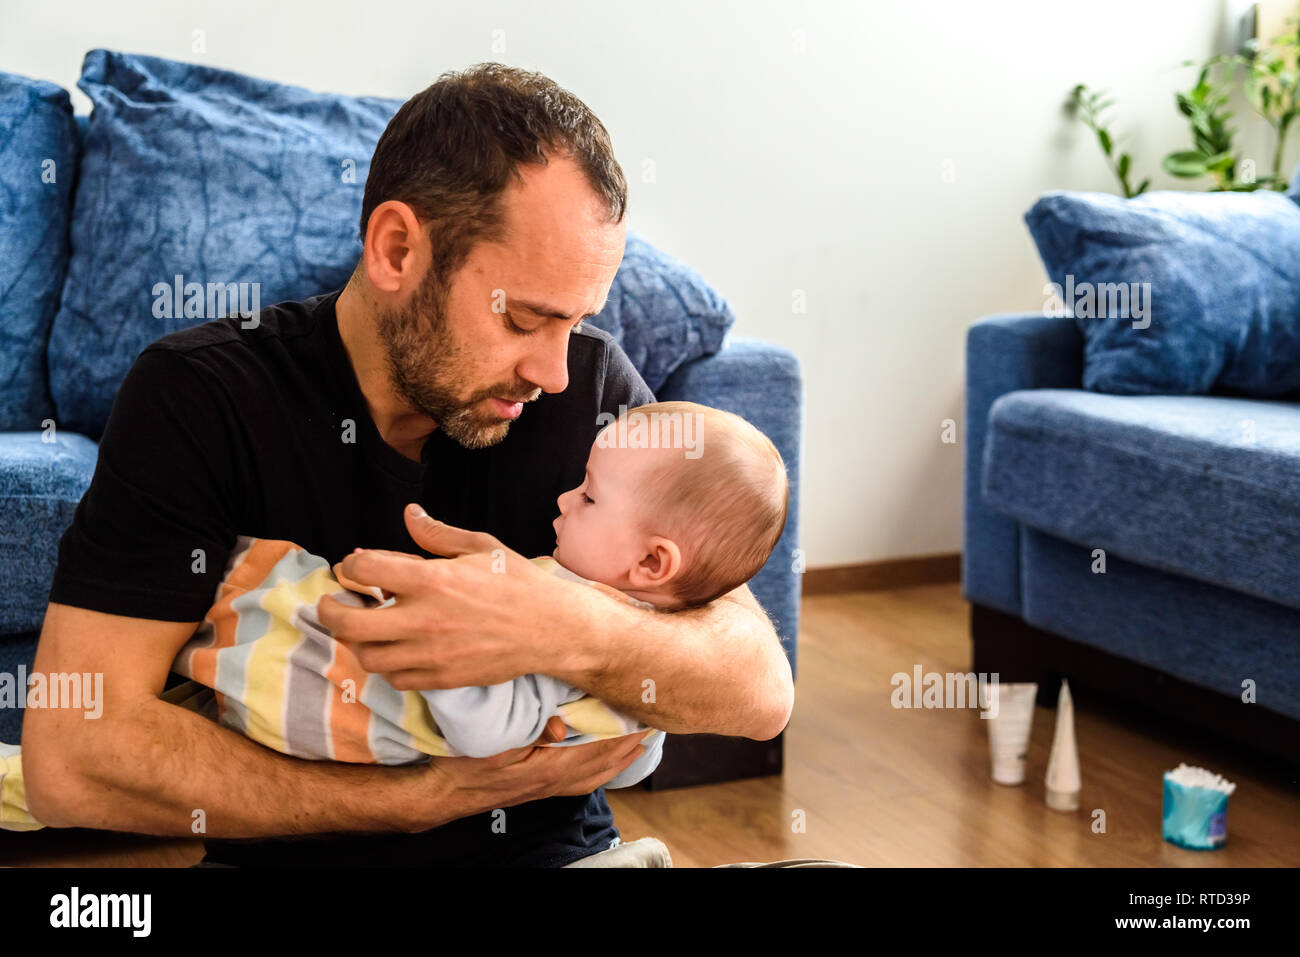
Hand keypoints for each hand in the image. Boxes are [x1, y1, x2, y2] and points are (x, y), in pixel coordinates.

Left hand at [316, 504, 594, 689]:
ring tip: (368, 627)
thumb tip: (409, 514)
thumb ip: (437, 534)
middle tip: (335, 603)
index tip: (354, 566)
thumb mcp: (481, 546)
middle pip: (349, 623)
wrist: (551, 629)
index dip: (351, 565)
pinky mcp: (441, 678)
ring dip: (358, 641)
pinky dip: (386, 664)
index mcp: (433, 579)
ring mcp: (431, 653)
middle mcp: (424, 619)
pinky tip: (395, 649)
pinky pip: (394, 678)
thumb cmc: (518, 583)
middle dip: (331, 611)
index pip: (364, 568)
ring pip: (367, 656)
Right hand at [414, 725, 647, 829]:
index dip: (623, 730)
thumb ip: (529, 732)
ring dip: (621, 757)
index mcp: (550, 767)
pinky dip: (603, 770)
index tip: (643, 712)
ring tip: (641, 740)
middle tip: (652, 719)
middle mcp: (557, 780)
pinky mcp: (542, 788)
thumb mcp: (494, 742)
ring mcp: (550, 787)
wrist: (447, 793)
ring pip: (598, 773)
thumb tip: (562, 724)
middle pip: (605, 761)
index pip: (598, 747)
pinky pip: (584, 781)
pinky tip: (608, 764)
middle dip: (631, 741)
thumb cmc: (467, 763)